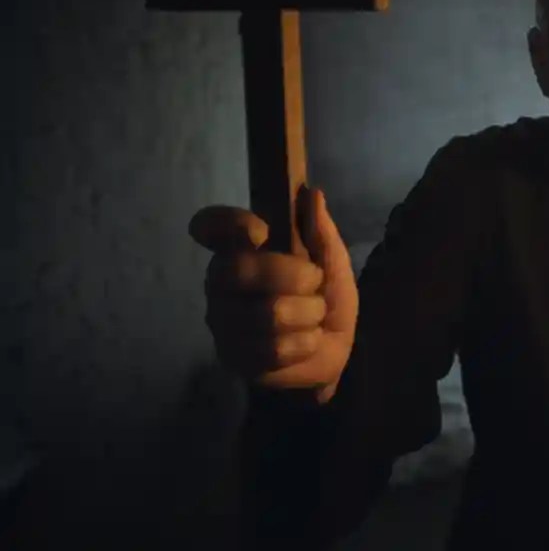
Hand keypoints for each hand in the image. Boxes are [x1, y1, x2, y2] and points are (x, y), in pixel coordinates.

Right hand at [190, 185, 358, 402]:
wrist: (331, 352)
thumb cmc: (325, 299)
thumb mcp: (333, 264)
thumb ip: (322, 233)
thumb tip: (313, 194)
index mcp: (241, 250)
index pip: (213, 225)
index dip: (229, 223)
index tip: (259, 231)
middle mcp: (221, 282)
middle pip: (241, 269)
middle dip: (292, 275)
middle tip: (314, 283)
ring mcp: (222, 321)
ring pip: (268, 313)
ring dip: (308, 316)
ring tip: (312, 318)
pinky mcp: (233, 356)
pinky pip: (274, 348)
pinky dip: (304, 345)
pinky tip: (303, 343)